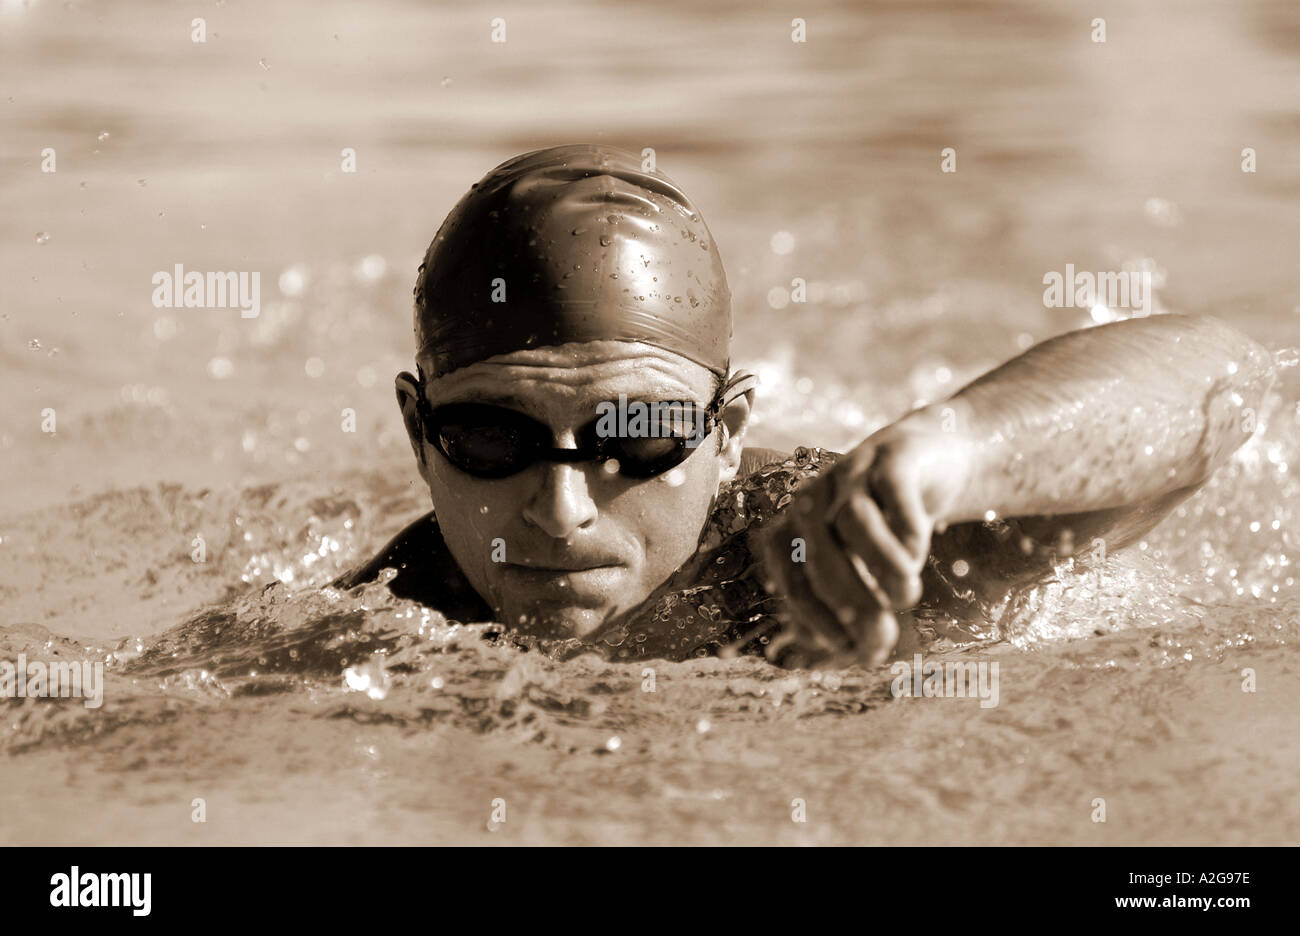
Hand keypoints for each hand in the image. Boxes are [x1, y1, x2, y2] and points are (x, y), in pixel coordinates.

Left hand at [757, 421, 968, 665]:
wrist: (934, 456)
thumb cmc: (890, 524)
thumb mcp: (865, 567)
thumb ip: (849, 607)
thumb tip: (841, 656)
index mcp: (797, 528)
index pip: (790, 577)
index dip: (813, 618)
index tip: (846, 651)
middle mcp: (816, 497)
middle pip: (819, 554)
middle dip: (849, 603)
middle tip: (882, 639)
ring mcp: (853, 471)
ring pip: (851, 518)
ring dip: (879, 565)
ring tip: (906, 597)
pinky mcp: (894, 453)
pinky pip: (892, 487)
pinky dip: (904, 524)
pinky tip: (918, 553)